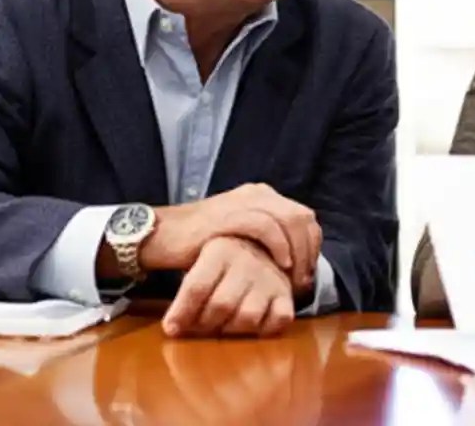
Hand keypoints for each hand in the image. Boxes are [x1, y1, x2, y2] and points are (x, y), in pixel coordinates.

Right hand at [141, 182, 321, 292]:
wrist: (162, 236)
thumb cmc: (202, 244)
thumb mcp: (242, 237)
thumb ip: (267, 241)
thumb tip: (295, 263)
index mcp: (262, 196)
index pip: (304, 217)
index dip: (312, 246)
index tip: (307, 273)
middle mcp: (257, 194)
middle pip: (302, 218)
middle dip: (308, 250)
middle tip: (304, 280)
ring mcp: (243, 202)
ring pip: (289, 220)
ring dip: (298, 252)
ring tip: (294, 277)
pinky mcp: (229, 215)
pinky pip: (266, 226)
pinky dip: (279, 246)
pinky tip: (281, 265)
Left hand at [162, 236, 294, 337]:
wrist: (262, 249)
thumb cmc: (223, 266)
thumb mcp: (202, 264)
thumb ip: (189, 291)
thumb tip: (172, 328)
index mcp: (220, 250)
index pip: (196, 287)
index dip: (181, 313)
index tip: (171, 329)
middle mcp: (248, 261)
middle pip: (221, 305)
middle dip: (205, 324)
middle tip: (199, 328)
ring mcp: (270, 278)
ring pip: (248, 317)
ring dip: (231, 330)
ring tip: (223, 327)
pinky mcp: (286, 294)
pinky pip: (279, 320)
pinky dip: (264, 330)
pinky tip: (252, 327)